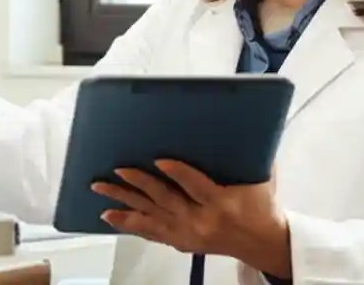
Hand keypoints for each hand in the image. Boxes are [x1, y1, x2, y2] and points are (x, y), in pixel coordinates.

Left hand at [93, 160, 291, 278]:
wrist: (262, 242)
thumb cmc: (261, 204)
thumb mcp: (262, 177)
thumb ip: (251, 153)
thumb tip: (245, 120)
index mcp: (222, 202)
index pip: (196, 186)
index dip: (178, 173)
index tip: (159, 159)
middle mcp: (201, 220)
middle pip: (165, 200)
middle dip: (140, 184)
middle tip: (118, 170)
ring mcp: (188, 234)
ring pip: (150, 216)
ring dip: (124, 202)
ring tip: (101, 189)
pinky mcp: (180, 242)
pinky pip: (149, 231)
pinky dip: (128, 223)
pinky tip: (108, 215)